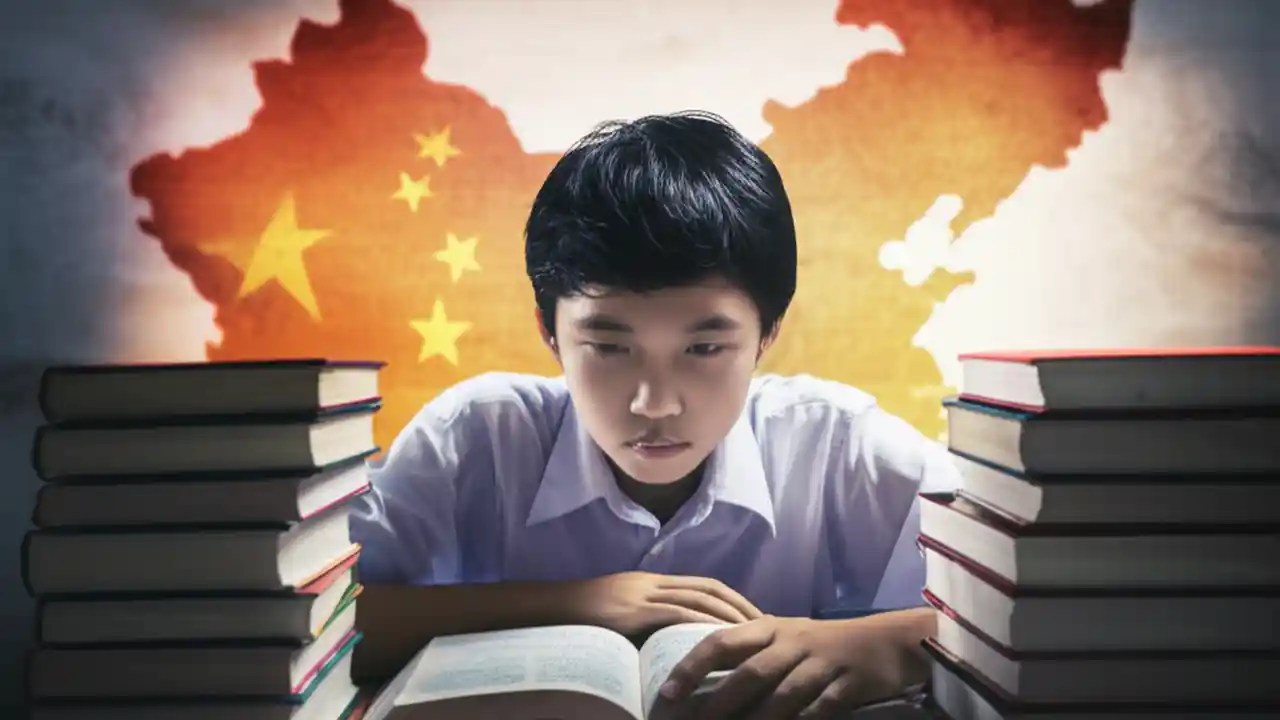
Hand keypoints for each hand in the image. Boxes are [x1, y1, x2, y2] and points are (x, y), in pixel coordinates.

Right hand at [564, 571, 763, 636]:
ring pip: (698, 600)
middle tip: (766, 625)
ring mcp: (643, 595)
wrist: (551, 609)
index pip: (704, 583)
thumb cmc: (583, 617)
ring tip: (751, 635)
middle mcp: (653, 583)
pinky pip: (674, 615)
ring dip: (727, 616)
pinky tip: (717, 638)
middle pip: (709, 589)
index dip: (733, 597)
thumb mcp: (621, 613)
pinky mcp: (633, 612)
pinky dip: (700, 624)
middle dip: (740, 606)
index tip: (755, 615)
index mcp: (653, 581)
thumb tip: (673, 642)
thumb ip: (648, 620)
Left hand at [659, 610, 933, 718]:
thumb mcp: (785, 638)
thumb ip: (749, 654)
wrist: (886, 641)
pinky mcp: (848, 684)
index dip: (692, 666)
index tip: (667, 693)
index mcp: (769, 628)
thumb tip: (701, 681)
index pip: (722, 642)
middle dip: (719, 703)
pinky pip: (820, 709)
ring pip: (783, 695)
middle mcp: (792, 642)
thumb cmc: (823, 644)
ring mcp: (821, 663)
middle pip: (750, 673)